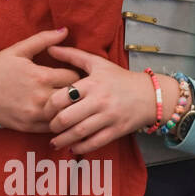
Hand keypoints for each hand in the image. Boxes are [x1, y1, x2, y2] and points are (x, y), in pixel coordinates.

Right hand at [0, 28, 80, 132]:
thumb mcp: (18, 50)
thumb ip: (43, 39)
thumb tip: (65, 30)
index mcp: (41, 76)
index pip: (74, 77)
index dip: (75, 74)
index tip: (70, 74)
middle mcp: (41, 97)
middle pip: (74, 97)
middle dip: (75, 92)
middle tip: (72, 88)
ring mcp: (35, 114)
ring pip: (66, 114)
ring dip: (68, 108)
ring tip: (66, 102)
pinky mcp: (29, 126)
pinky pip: (53, 127)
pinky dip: (57, 119)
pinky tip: (54, 112)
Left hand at [43, 45, 158, 153]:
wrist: (150, 94)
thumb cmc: (119, 78)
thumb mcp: (97, 63)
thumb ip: (72, 55)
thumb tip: (50, 48)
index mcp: (92, 83)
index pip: (61, 97)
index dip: (48, 107)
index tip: (44, 110)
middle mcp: (100, 100)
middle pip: (67, 118)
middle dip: (54, 125)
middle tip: (49, 126)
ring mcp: (109, 117)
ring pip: (80, 132)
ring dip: (63, 140)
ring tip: (55, 142)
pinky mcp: (117, 130)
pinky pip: (95, 142)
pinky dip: (82, 147)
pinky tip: (73, 147)